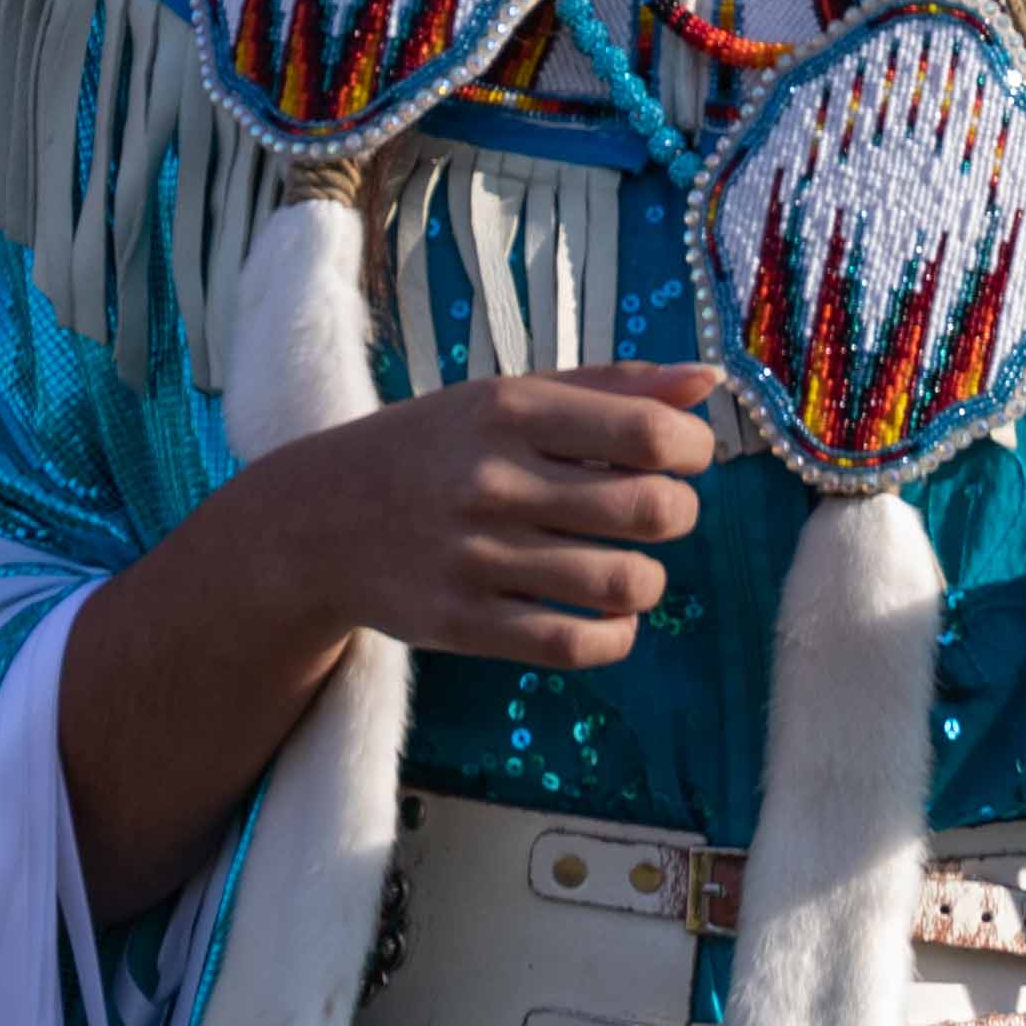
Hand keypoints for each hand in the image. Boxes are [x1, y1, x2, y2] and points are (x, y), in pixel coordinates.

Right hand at [231, 361, 723, 669]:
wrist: (316, 522)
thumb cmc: (433, 449)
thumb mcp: (507, 398)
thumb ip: (610, 386)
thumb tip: (709, 381)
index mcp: (509, 410)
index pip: (648, 430)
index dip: (693, 449)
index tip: (683, 457)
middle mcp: (493, 481)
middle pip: (650, 508)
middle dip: (678, 512)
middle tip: (658, 510)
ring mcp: (476, 558)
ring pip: (625, 583)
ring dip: (650, 578)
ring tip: (628, 565)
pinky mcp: (464, 625)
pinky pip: (578, 644)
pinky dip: (616, 635)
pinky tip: (606, 615)